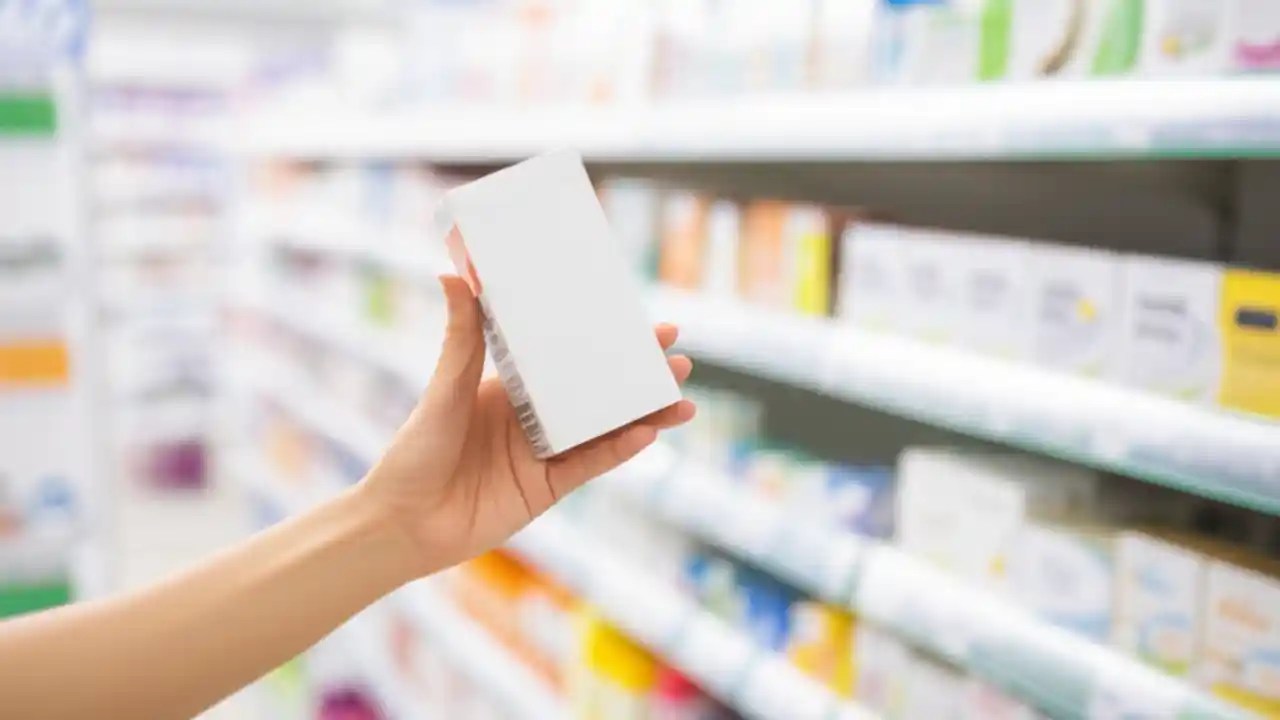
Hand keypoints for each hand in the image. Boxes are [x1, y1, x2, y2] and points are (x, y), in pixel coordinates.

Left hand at [360, 275, 695, 576]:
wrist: (401, 521)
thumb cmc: (414, 451)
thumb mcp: (444, 388)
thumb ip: (462, 337)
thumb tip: (452, 274)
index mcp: (513, 388)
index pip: (570, 359)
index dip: (607, 343)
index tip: (645, 325)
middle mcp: (535, 418)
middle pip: (600, 394)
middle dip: (640, 379)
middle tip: (678, 360)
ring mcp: (545, 454)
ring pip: (606, 430)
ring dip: (644, 416)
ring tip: (683, 401)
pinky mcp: (547, 489)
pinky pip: (591, 466)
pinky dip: (619, 451)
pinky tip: (648, 434)